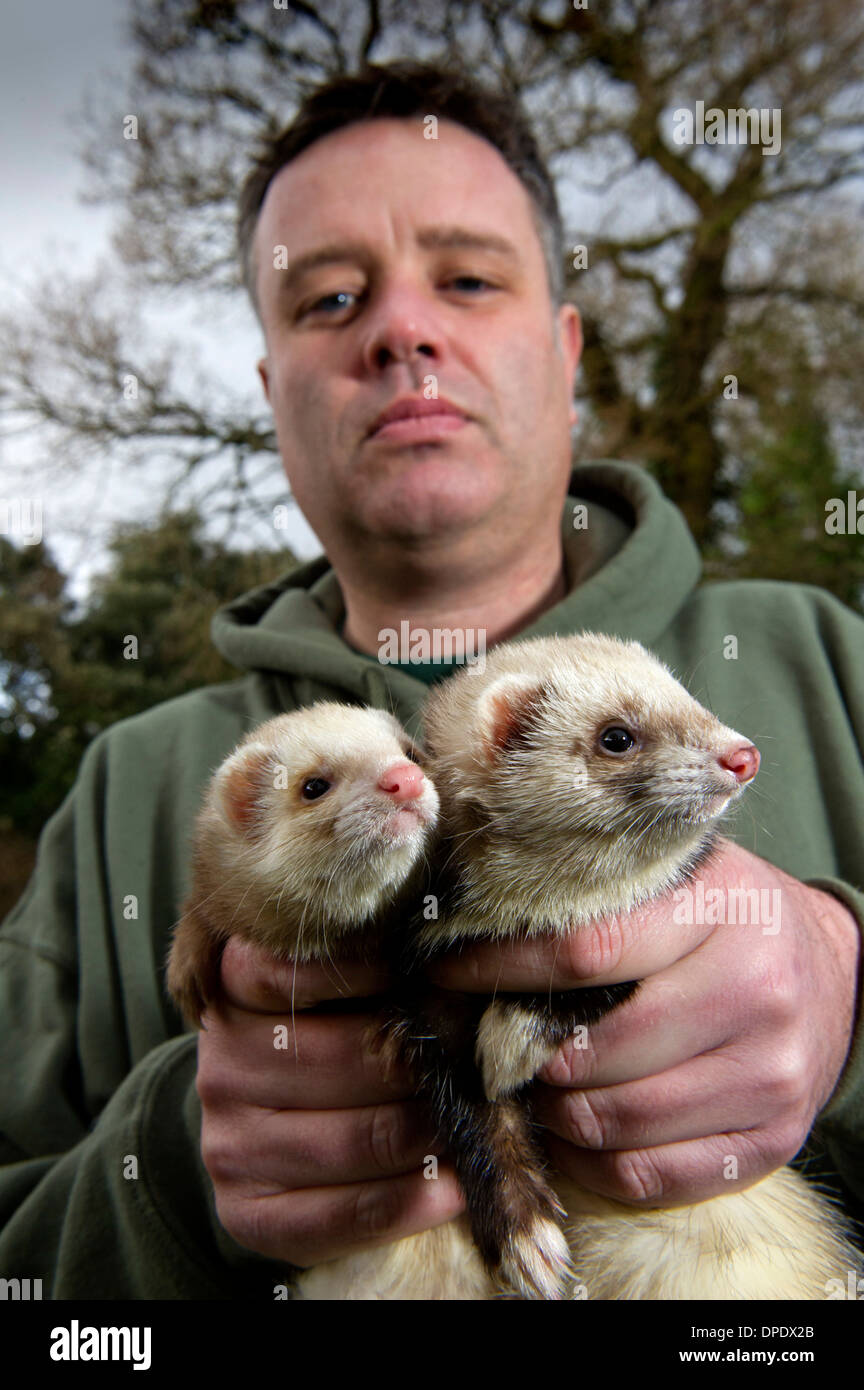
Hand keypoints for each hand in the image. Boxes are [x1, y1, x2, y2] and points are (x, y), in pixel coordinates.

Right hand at [195, 935, 464, 1265]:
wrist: (284, 1136)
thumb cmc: (336, 1040)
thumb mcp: (344, 992)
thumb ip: (380, 973)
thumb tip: (454, 969)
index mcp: (235, 992)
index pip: (292, 973)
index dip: (368, 971)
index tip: (431, 973)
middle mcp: (221, 1067)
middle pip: (339, 1059)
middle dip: (419, 1062)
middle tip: (482, 1060)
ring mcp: (227, 1144)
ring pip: (348, 1140)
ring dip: (425, 1133)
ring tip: (478, 1124)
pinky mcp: (246, 1214)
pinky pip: (335, 1214)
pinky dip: (404, 1203)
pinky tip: (451, 1190)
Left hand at [427, 838, 860, 1206]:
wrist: (836, 974)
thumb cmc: (725, 919)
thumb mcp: (675, 879)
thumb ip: (595, 896)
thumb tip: (468, 926)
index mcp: (720, 906)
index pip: (587, 949)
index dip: (503, 969)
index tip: (449, 973)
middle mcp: (755, 990)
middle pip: (597, 1052)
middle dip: (527, 1058)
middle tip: (499, 1046)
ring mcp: (771, 1073)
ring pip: (618, 1121)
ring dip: (557, 1113)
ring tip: (542, 1085)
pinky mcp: (773, 1141)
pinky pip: (651, 1176)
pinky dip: (596, 1162)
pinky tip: (583, 1128)